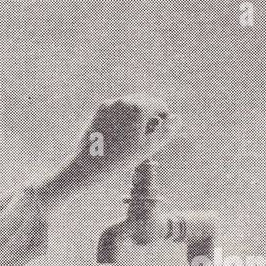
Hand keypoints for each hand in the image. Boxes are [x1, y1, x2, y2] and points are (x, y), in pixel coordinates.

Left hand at [47, 95, 172, 197]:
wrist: (88, 165)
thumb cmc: (121, 159)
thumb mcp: (148, 147)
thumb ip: (166, 131)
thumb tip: (177, 118)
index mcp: (139, 107)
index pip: (160, 105)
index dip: (163, 118)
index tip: (158, 134)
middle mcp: (124, 100)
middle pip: (145, 101)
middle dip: (149, 114)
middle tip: (146, 134)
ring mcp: (110, 104)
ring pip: (131, 104)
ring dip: (136, 114)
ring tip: (133, 136)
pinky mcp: (99, 110)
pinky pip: (117, 109)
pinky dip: (122, 117)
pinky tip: (119, 134)